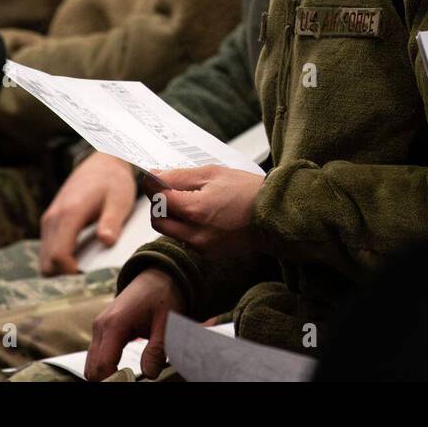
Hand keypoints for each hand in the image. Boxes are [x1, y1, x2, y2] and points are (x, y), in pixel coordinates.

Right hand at [38, 150, 135, 274]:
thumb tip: (106, 242)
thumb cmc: (113, 182)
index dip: (72, 272)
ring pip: (45, 259)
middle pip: (47, 263)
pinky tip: (84, 255)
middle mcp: (52, 219)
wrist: (102, 162)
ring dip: (63, 267)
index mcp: (69, 214)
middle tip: (92, 274)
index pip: (58, 256)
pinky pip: (49, 249)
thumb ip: (112, 221)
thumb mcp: (120, 200)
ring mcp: (49, 221)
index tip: (92, 276)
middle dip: (66, 274)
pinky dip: (62, 257)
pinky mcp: (51, 223)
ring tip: (90, 265)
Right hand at [85, 268, 185, 380]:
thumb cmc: (163, 294)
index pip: (103, 365)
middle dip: (108, 379)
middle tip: (128, 380)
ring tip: (126, 375)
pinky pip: (96, 354)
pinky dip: (106, 364)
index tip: (128, 383)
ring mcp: (99, 327)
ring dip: (106, 372)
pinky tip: (122, 366)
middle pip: (92, 368)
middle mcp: (101, 326)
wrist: (158, 275)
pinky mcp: (102, 329)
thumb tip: (150, 374)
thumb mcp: (167, 321)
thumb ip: (158, 348)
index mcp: (115, 324)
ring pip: (91, 363)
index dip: (113, 380)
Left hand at [148, 165, 263, 257]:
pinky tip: (204, 213)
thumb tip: (155, 176)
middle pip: (158, 220)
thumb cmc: (247, 190)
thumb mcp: (213, 174)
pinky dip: (186, 225)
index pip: (158, 198)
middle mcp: (195, 233)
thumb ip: (180, 176)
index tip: (152, 177)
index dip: (152, 185)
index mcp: (195, 210)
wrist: (275, 215)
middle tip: (170, 189)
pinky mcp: (209, 253)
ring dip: (172, 216)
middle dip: (159, 204)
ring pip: (171, 231)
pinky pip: (186, 238)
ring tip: (189, 200)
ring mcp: (202, 246)